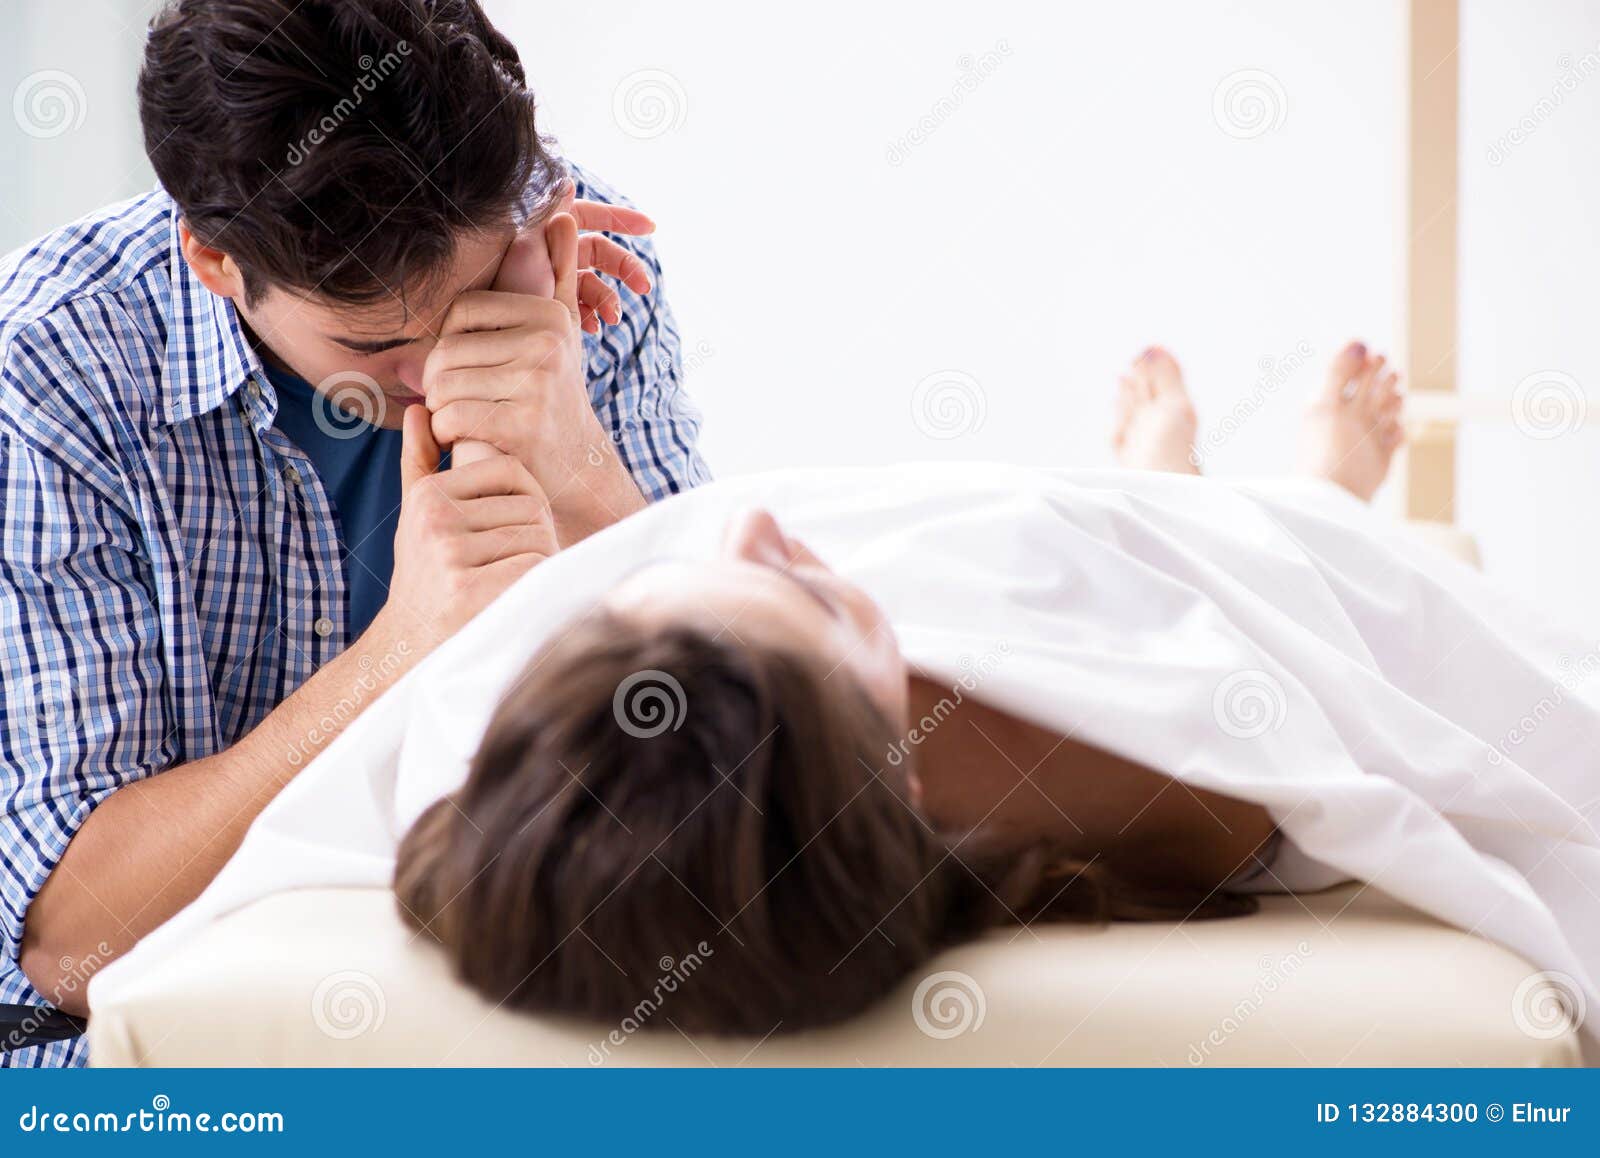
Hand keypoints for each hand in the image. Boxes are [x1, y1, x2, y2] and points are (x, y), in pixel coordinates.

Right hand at [375, 404, 557, 652]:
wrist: (408, 646)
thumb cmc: (422, 576)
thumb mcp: (416, 517)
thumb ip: (420, 462)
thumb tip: (423, 409)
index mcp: (429, 494)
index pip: (510, 470)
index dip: (526, 497)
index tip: (512, 528)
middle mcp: (436, 520)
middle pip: (531, 507)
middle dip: (536, 536)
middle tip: (514, 563)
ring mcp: (450, 555)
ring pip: (538, 539)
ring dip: (539, 562)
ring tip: (510, 581)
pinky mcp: (469, 591)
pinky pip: (535, 568)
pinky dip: (536, 585)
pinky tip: (512, 599)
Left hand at [424, 213, 645, 535]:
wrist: (577, 471)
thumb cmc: (554, 398)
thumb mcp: (559, 333)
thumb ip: (556, 272)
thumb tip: (563, 210)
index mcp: (548, 316)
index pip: (462, 313)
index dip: (453, 346)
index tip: (473, 373)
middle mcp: (548, 343)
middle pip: (446, 352)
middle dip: (441, 386)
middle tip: (461, 406)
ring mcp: (537, 383)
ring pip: (443, 388)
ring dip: (442, 414)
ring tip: (467, 424)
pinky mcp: (523, 424)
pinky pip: (451, 419)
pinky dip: (448, 437)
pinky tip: (469, 444)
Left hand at [503, 178, 657, 334]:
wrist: (482, 335)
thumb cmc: (505, 291)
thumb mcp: (530, 250)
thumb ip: (555, 218)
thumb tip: (568, 179)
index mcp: (549, 232)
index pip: (592, 216)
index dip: (622, 219)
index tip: (651, 228)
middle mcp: (553, 253)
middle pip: (601, 252)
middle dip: (626, 269)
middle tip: (644, 287)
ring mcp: (554, 281)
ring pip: (595, 283)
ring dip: (609, 299)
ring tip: (610, 319)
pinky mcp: (552, 307)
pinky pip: (582, 306)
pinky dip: (592, 315)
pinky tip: (593, 328)